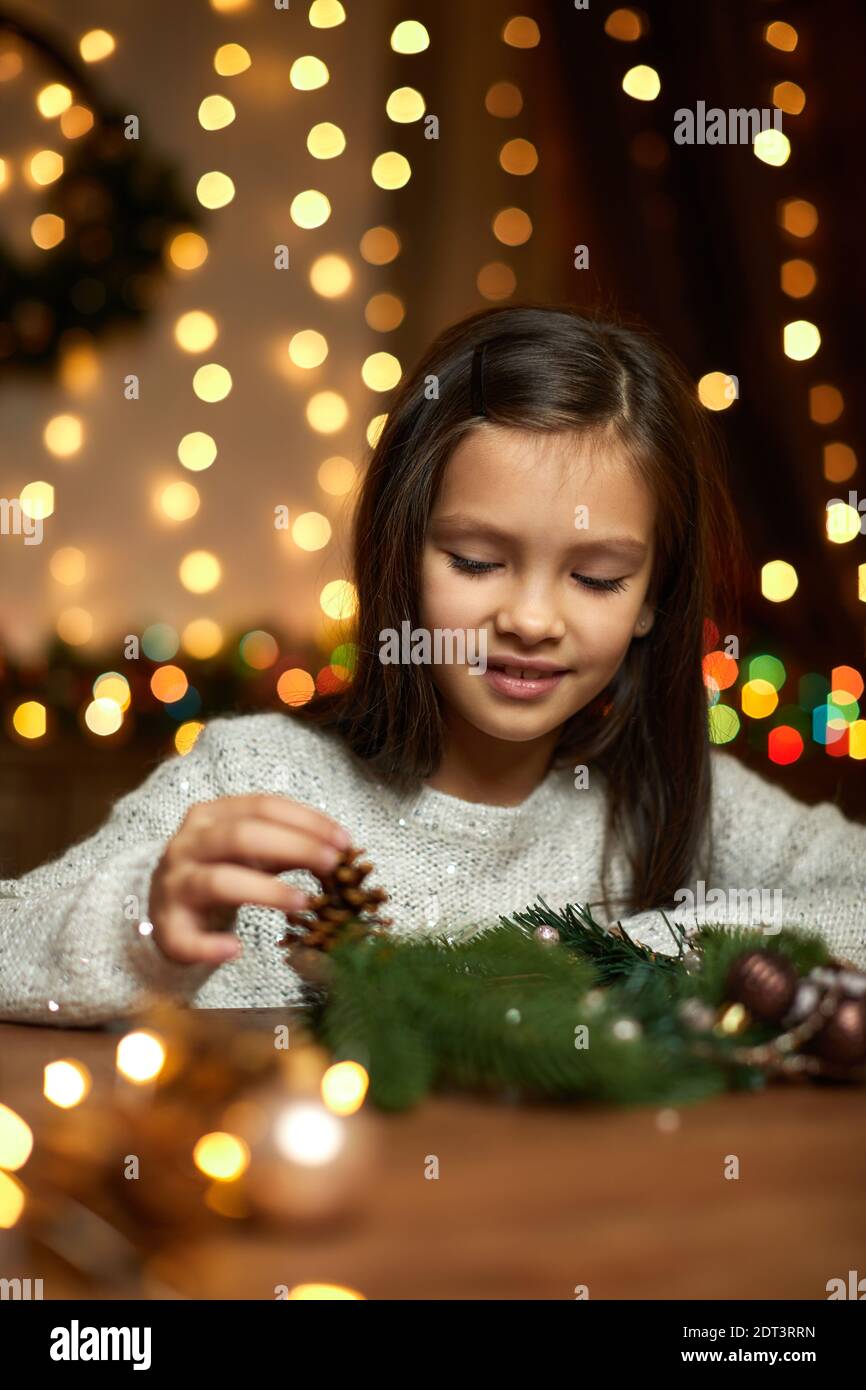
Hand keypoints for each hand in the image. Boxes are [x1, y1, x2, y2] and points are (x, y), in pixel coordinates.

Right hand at [148, 794, 350, 964]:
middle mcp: (188, 844)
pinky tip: (234, 950)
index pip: (262, 806)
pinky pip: (186, 939)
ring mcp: (174, 884)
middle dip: (294, 847)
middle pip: (242, 836)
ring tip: (303, 903)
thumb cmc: (220, 872)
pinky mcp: (166, 927)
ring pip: (219, 881)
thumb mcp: (251, 852)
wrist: (167, 907)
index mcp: (210, 817)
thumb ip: (288, 847)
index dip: (306, 821)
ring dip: (266, 891)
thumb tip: (336, 849)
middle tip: (333, 864)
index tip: (342, 840)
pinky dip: (210, 946)